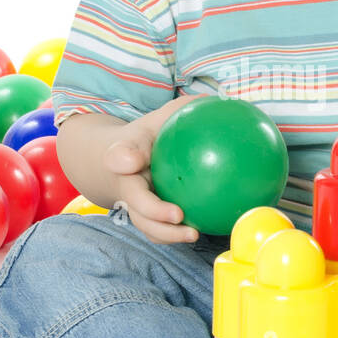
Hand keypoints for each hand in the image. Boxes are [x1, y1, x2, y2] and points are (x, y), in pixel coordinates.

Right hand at [102, 94, 203, 244]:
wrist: (127, 160)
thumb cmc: (152, 135)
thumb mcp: (162, 117)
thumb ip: (183, 110)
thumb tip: (217, 101)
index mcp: (125, 156)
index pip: (120, 155)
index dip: (124, 159)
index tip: (133, 162)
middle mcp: (126, 185)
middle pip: (133, 203)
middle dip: (151, 212)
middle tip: (177, 215)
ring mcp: (136, 207)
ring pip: (146, 225)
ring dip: (167, 234)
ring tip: (195, 235)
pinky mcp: (149, 220)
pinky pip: (161, 231)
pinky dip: (179, 235)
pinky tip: (209, 231)